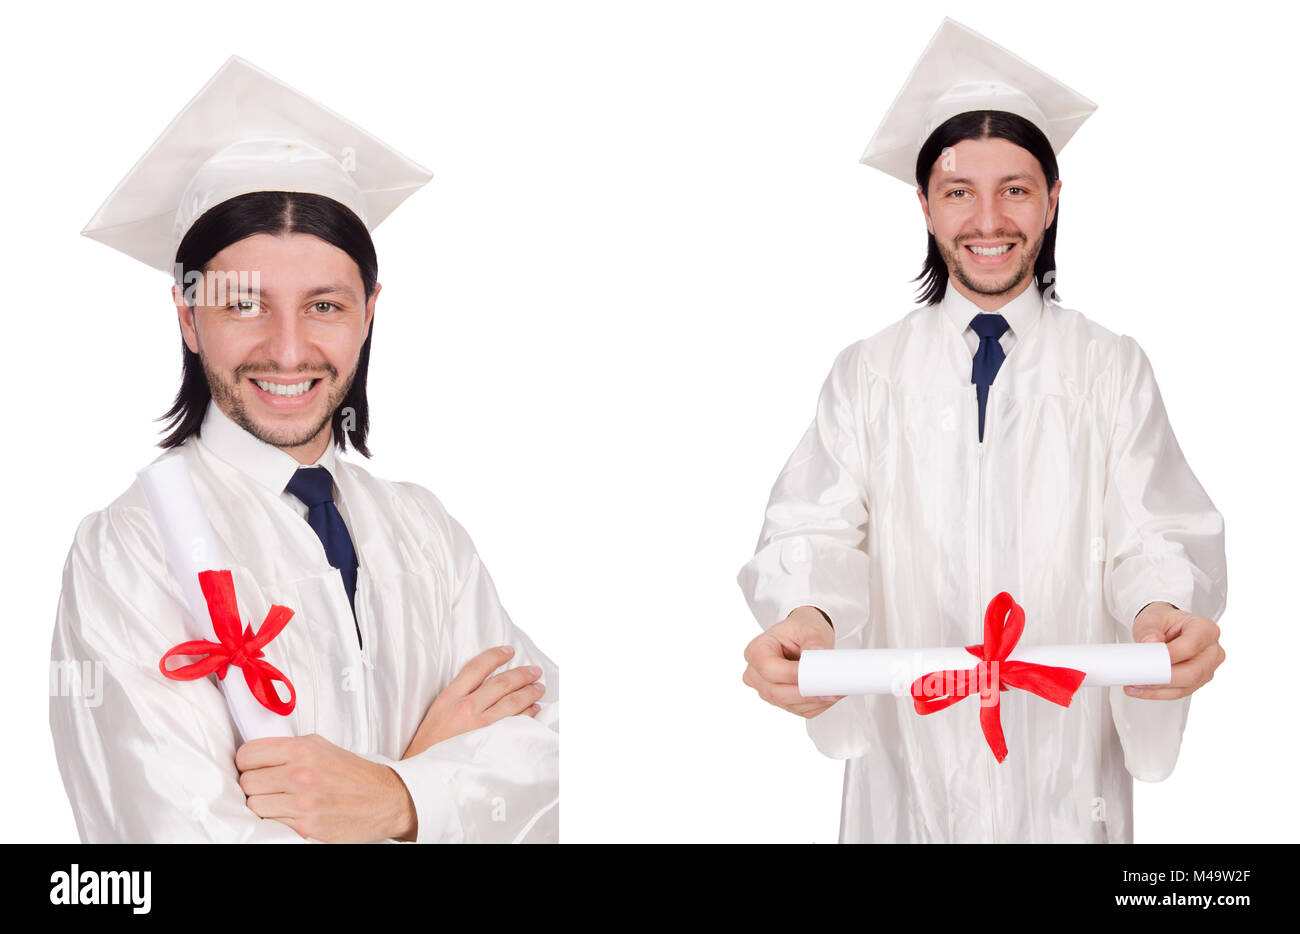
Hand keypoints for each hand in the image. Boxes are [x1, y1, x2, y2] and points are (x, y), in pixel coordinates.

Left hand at [236, 733, 416, 841]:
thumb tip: (256, 755)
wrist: (385, 799)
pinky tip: (290, 813)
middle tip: (268, 785)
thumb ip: (289, 748)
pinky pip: (271, 824)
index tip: (254, 766)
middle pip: (246, 782)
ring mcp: (302, 804)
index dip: (247, 762)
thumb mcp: (322, 746)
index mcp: (302, 750)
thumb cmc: (352, 773)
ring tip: (279, 801)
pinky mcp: (305, 828)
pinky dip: (276, 820)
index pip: (247, 754)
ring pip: (254, 806)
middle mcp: (300, 775)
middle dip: (254, 785)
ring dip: (263, 804)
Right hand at [402, 645, 543, 758]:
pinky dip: (528, 714)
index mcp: (449, 698)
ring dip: (529, 692)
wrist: (424, 775)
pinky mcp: (491, 743)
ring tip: (539, 688)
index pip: (476, 668)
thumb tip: (486, 684)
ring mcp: (480, 727)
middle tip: (535, 671)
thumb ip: (458, 696)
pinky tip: (534, 709)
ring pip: (512, 702)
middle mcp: (466, 709)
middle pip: (501, 683)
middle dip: (522, 674)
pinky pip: (515, 723)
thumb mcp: (437, 712)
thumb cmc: (429, 745)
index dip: (495, 656)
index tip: (509, 651)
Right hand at [743, 605, 841, 717]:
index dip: (792, 675)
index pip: (769, 670)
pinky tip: (829, 694)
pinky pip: (799, 710)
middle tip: (832, 689)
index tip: (815, 674)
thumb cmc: (801, 629)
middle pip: (777, 693)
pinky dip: (816, 705)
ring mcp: (766, 690)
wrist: (803, 636)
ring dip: (814, 701)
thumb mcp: (809, 628)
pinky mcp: (780, 701)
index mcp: (756, 651)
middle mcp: (755, 673)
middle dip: (806, 693)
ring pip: (789, 705)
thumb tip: (818, 661)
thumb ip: (814, 643)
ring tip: (836, 690)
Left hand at [1125, 601, 1225, 699]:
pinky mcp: (1198, 681)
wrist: (1165, 629)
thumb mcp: (1151, 618)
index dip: (1169, 656)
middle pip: (1193, 672)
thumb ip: (1149, 629)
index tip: (1149, 659)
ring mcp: (1208, 668)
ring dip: (1157, 689)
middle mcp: (1212, 651)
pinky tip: (1140, 689)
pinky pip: (1179, 692)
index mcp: (1206, 629)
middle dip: (1162, 677)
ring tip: (1133, 684)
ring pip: (1186, 686)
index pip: (1191, 646)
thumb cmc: (1163, 622)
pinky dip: (1158, 693)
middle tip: (1138, 676)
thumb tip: (1151, 642)